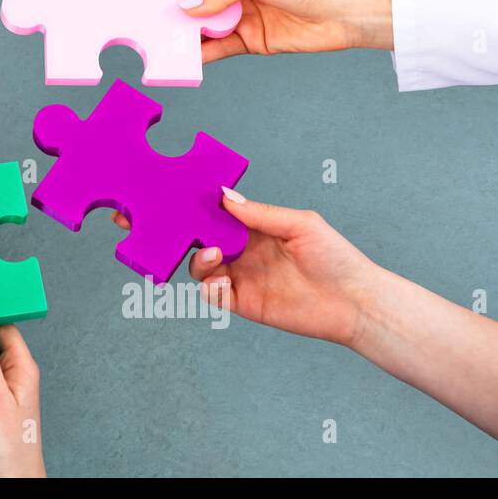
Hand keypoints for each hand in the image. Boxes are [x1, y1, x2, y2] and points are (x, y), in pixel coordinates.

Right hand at [113, 189, 381, 345]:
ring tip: (210, 255)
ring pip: (199, 266)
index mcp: (252, 227)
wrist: (354, 303)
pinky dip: (210, 286)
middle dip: (168, 230)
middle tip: (143, 221)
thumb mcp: (299, 224)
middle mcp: (241, 250)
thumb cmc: (336, 257)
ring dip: (196, 259)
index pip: (211, 212)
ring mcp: (240, 276)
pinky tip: (223, 281)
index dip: (186, 204)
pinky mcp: (243, 302)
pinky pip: (213, 293)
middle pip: (195, 238)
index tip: (162, 194)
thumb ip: (258, 214)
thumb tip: (222, 195)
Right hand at [182, 0, 392, 60]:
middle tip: (148, 20)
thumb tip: (188, 8)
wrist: (342, 15)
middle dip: (173, 10)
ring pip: (202, 27)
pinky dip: (202, 54)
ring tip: (162, 42)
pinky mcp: (248, 41)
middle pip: (194, 1)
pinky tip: (187, 58)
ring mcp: (239, 17)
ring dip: (185, 34)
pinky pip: (217, 48)